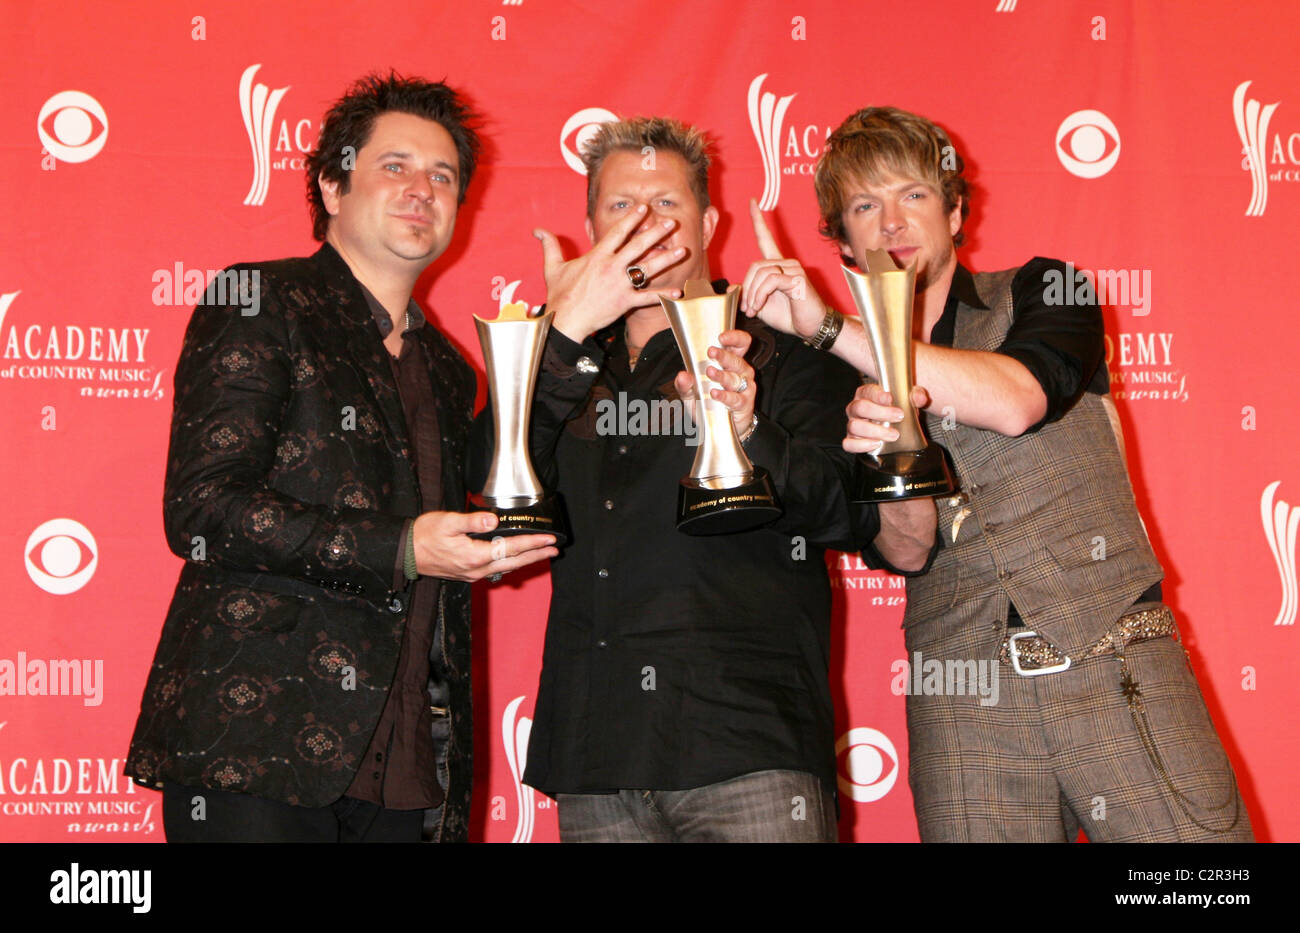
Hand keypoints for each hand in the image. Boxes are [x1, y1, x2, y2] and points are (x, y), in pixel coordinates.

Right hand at [411, 511, 557, 581]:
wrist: (406, 552)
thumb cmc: (425, 535)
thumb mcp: (448, 522)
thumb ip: (473, 521)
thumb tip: (494, 520)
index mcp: (475, 555)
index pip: (511, 548)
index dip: (532, 543)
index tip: (549, 540)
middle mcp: (477, 569)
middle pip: (514, 562)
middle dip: (536, 556)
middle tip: (555, 550)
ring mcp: (473, 574)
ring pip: (506, 568)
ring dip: (526, 561)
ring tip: (542, 555)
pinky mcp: (468, 573)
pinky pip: (496, 570)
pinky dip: (511, 564)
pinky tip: (516, 560)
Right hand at [535, 205, 685, 342]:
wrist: (565, 321)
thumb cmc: (559, 294)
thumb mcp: (552, 267)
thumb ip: (549, 245)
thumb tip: (537, 230)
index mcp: (597, 257)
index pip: (617, 233)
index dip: (632, 219)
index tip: (644, 208)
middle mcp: (611, 268)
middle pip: (638, 246)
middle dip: (656, 233)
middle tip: (671, 222)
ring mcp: (620, 285)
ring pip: (647, 269)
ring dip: (666, 259)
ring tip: (683, 250)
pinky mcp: (625, 303)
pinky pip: (647, 298)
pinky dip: (663, 296)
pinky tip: (677, 292)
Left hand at [673, 328, 756, 438]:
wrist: (719, 428)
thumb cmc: (707, 403)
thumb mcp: (691, 393)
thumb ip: (684, 384)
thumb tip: (682, 375)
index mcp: (729, 362)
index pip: (740, 343)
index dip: (734, 337)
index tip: (721, 337)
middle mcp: (740, 371)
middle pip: (736, 359)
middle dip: (723, 355)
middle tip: (711, 352)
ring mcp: (744, 386)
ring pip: (736, 376)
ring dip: (722, 374)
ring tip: (710, 372)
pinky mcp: (745, 402)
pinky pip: (736, 398)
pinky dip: (725, 396)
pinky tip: (715, 394)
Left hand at [739, 199, 828, 339]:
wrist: (810, 327)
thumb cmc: (789, 315)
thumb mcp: (761, 304)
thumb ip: (748, 293)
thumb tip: (731, 287)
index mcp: (778, 265)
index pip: (766, 238)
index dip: (758, 220)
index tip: (752, 202)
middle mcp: (787, 262)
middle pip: (755, 265)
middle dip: (746, 288)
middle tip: (746, 308)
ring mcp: (794, 269)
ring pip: (761, 273)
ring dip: (752, 295)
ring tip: (753, 310)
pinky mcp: (798, 279)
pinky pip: (770, 281)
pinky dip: (760, 295)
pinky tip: (759, 307)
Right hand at [843, 383, 929, 454]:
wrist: (895, 423)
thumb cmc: (897, 408)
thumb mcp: (909, 399)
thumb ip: (915, 395)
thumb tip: (919, 397)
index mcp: (867, 393)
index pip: (868, 391)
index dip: (878, 395)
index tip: (890, 399)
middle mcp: (856, 407)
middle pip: (859, 408)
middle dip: (880, 413)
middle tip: (898, 417)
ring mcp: (853, 424)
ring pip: (854, 426)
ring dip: (875, 431)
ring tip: (893, 434)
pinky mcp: (852, 439)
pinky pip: (849, 444)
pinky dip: (861, 445)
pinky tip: (876, 444)